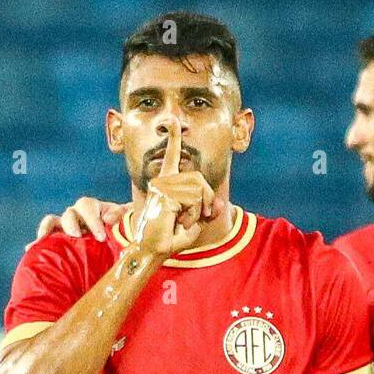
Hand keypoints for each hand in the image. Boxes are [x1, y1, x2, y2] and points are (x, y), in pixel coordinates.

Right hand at [35, 197, 128, 242]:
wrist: (122, 238)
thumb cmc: (125, 229)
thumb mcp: (127, 221)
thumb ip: (121, 217)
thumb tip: (108, 219)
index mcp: (94, 208)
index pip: (87, 206)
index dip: (92, 219)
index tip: (100, 236)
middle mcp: (78, 214)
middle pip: (69, 214)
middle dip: (72, 225)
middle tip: (78, 236)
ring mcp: (67, 226)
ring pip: (53, 222)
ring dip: (48, 230)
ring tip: (43, 240)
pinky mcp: (60, 238)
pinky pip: (47, 236)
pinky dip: (39, 241)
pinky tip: (30, 249)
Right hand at [132, 120, 222, 258]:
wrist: (151, 251)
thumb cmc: (169, 238)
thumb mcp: (194, 225)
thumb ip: (207, 213)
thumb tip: (221, 204)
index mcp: (166, 184)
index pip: (172, 158)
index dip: (174, 140)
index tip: (173, 122)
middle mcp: (162, 181)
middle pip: (199, 180)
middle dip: (208, 199)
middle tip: (203, 216)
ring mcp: (162, 186)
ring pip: (198, 190)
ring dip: (199, 210)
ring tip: (183, 222)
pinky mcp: (165, 193)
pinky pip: (194, 198)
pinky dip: (192, 213)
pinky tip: (178, 221)